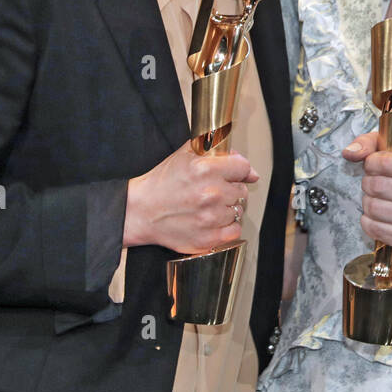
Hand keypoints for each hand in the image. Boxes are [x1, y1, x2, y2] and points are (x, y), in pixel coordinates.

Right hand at [125, 140, 259, 253]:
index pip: (243, 167)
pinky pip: (235, 230)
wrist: (141, 211)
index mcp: (205, 169)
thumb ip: (218, 152)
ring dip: (227, 209)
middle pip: (242, 190)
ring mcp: (210, 218)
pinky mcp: (207, 238)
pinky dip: (226, 227)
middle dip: (230, 189)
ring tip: (208, 207)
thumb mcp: (185, 155)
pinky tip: (212, 221)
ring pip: (238, 210)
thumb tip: (250, 171)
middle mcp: (211, 193)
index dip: (238, 170)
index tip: (232, 175)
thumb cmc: (162, 183)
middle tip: (212, 191)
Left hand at [343, 129, 391, 249]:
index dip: (371, 163)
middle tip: (373, 182)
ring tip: (375, 198)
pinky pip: (379, 230)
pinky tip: (374, 215)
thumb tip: (350, 152)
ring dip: (368, 202)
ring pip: (376, 209)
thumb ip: (369, 143)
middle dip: (368, 183)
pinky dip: (369, 222)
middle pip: (378, 187)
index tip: (373, 165)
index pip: (386, 163)